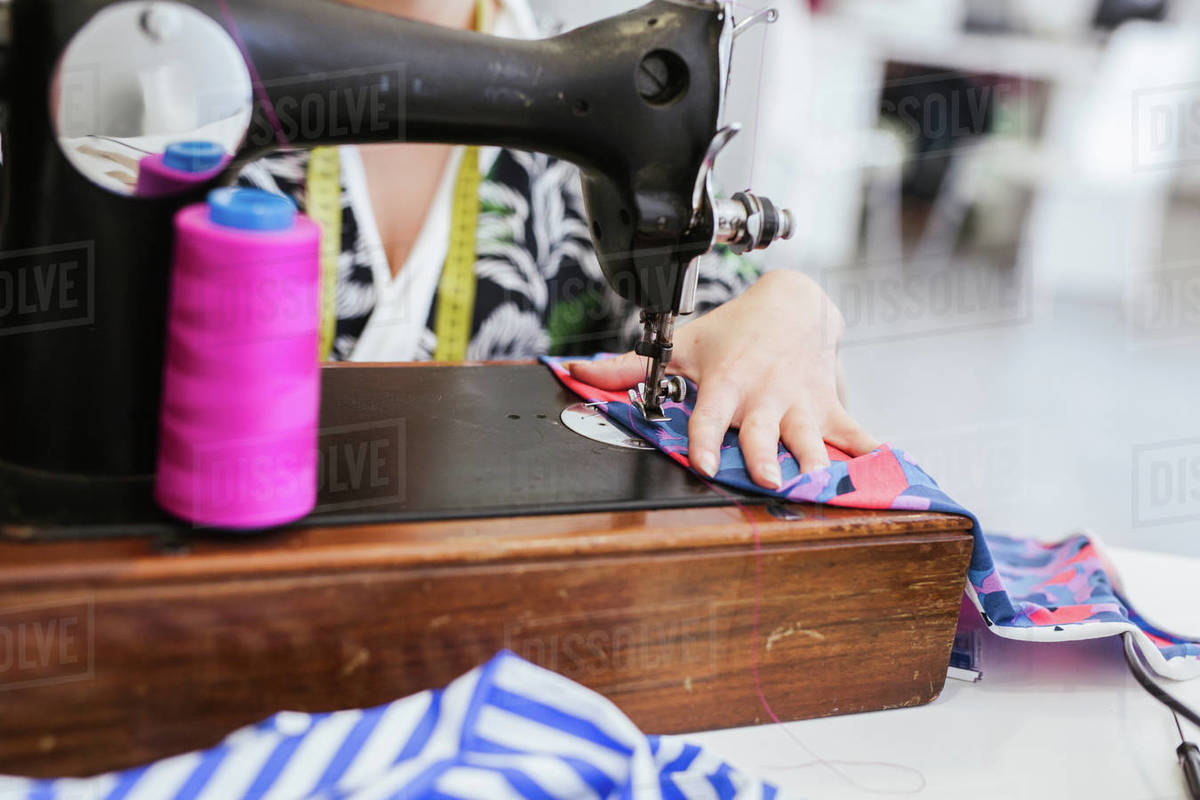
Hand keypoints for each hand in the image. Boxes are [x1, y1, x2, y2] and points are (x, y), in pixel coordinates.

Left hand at [569, 270, 879, 488]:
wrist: (793, 303)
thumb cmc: (732, 331)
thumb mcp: (681, 345)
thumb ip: (628, 364)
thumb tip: (575, 371)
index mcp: (726, 386)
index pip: (709, 416)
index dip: (704, 439)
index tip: (703, 463)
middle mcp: (763, 398)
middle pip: (764, 434)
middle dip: (768, 458)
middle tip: (773, 480)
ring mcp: (799, 403)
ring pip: (811, 439)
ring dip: (819, 462)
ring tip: (827, 485)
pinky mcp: (828, 405)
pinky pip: (854, 431)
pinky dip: (870, 450)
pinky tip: (886, 470)